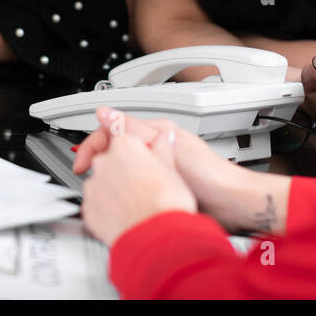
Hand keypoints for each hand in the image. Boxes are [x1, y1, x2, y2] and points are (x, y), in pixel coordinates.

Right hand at [74, 108, 242, 226]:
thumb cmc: (210, 174)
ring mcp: (161, 169)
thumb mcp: (165, 146)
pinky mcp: (166, 188)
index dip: (93, 146)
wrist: (234, 204)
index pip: (113, 131)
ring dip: (113, 180)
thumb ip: (133, 129)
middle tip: (90, 181)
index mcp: (156, 133)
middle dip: (101, 164)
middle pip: (118, 151)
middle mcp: (157, 149)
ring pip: (127, 170)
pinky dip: (127, 193)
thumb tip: (104, 111)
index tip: (81, 164)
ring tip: (105, 192)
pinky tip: (126, 202)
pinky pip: (138, 187)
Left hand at [81, 127, 195, 245]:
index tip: (138, 156)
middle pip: (110, 160)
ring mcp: (94, 187)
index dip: (134, 149)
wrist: (155, 240)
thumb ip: (164, 149)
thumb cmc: (166, 205)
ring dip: (114, 190)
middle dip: (123, 170)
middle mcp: (104, 163)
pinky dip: (107, 209)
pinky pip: (96, 205)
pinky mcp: (88, 210)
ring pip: (102, 183)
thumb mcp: (173, 170)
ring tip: (135, 204)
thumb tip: (166, 137)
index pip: (121, 136)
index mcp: (125, 146)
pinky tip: (125, 216)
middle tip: (142, 184)